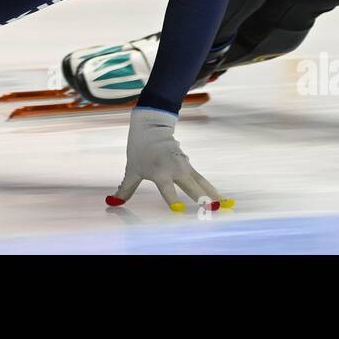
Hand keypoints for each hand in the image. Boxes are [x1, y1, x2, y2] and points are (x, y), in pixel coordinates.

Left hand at [107, 107, 232, 210]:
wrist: (151, 127)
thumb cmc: (139, 150)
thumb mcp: (131, 169)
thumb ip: (125, 189)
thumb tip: (112, 202)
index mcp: (159, 172)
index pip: (167, 190)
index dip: (173, 200)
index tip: (179, 211)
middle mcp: (174, 169)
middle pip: (190, 186)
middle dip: (201, 198)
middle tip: (211, 209)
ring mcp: (184, 167)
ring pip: (201, 183)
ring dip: (213, 195)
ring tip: (226, 206)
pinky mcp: (190, 166)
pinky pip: (203, 180)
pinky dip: (213, 191)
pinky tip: (223, 201)